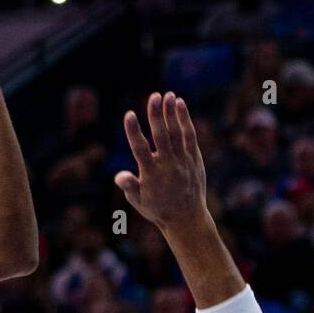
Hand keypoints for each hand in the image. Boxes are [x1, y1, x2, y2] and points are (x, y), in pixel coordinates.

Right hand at [118, 92, 208, 232]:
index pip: (140, 150)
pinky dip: (185, 120)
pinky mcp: (194, 158)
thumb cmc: (157, 208)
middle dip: (157, 116)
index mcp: (151, 175)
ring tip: (167, 95)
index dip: (134, 132)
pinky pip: (190, 136)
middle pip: (162, 137)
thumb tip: (119, 176)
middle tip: (153, 96)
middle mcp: (168, 166)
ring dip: (172, 113)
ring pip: (177, 133)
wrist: (186, 217)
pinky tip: (180, 104)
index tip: (128, 115)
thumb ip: (129, 186)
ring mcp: (183, 161)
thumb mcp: (138, 201)